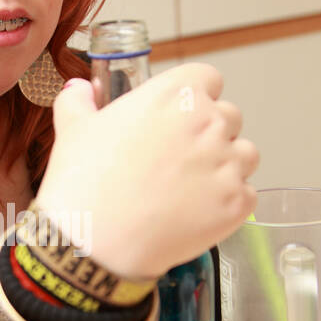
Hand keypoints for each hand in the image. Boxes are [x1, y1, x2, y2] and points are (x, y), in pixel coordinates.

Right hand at [34, 62, 259, 279]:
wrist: (96, 241)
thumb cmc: (83, 183)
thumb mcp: (73, 131)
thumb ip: (78, 101)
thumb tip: (78, 89)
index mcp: (175, 94)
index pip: (208, 79)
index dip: (195, 97)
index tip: (180, 117)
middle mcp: (209, 122)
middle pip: (229, 116)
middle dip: (210, 133)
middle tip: (179, 159)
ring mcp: (227, 163)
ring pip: (245, 154)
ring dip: (226, 166)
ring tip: (192, 188)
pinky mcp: (237, 202)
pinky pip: (247, 194)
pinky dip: (229, 203)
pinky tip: (198, 213)